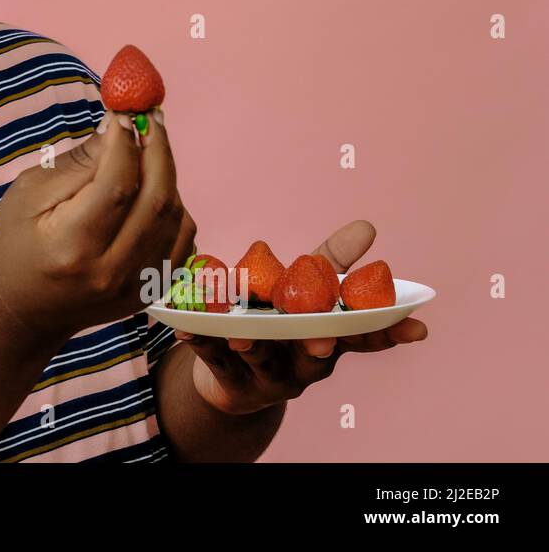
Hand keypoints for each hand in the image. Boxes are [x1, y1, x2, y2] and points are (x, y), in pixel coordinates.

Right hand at [0, 110, 195, 346]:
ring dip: (166, 177)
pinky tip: (151, 194)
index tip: (125, 115)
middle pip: (157, 200)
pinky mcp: (150, 292)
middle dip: (158, 149)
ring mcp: (135, 287)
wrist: (19, 309)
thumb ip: (79, 163)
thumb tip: (119, 128)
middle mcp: (110, 271)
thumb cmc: (15, 244)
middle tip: (152, 119)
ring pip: (176, 217)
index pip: (117, 185)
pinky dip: (175, 209)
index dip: (127, 144)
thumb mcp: (29, 193)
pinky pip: (184, 241)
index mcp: (72, 246)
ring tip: (144, 156)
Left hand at [175, 220, 428, 415]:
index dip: (387, 331)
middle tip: (320, 338)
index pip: (362, 334)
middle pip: (315, 351)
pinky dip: (202, 345)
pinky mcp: (231, 378)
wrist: (232, 375)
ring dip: (254, 345)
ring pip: (264, 357)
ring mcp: (269, 373)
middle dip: (318, 343)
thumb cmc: (278, 321)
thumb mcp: (306, 289)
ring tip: (243, 334)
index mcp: (328, 336)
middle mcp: (304, 361)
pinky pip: (214, 360)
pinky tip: (187, 331)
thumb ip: (333, 260)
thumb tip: (368, 226)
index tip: (417, 327)